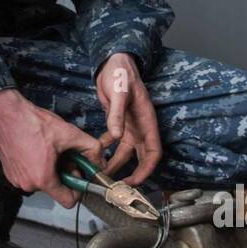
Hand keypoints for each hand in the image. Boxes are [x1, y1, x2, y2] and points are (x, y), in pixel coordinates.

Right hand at [0, 89, 102, 207]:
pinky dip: (36, 167)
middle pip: (55, 189)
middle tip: (64, 156)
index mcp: (43, 178)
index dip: (78, 189)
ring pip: (42, 182)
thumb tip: (100, 160)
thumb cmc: (31, 122)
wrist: (7, 113)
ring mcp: (16, 179)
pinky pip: (30, 176)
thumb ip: (90, 148)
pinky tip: (37, 150)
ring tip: (48, 151)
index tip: (78, 176)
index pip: (68, 201)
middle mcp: (27, 183)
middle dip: (64, 174)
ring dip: (50, 170)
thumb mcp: (68, 133)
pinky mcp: (10, 173)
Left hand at [95, 53, 162, 185]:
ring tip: (100, 173)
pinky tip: (94, 154)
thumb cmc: (121, 73)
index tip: (134, 182)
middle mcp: (140, 127)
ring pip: (124, 152)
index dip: (146, 169)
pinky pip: (113, 142)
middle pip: (140, 157)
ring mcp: (128, 126)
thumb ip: (117, 114)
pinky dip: (105, 149)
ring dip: (115, 163)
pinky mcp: (116, 122)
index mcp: (146, 121)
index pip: (153, 152)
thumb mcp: (120, 92)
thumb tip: (116, 136)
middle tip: (115, 185)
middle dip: (130, 173)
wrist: (112, 62)